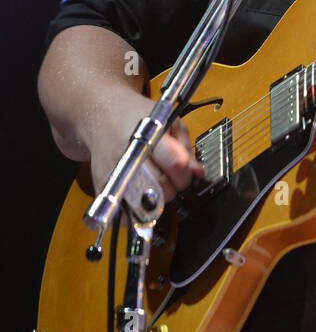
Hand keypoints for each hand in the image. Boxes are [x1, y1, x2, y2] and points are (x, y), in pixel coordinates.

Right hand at [86, 89, 205, 203]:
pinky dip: (136, 209)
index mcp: (147, 136)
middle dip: (173, 186)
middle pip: (163, 190)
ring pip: (148, 205)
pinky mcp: (102, 189)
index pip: (175, 164)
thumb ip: (185, 148)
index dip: (185, 171)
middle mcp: (128, 157)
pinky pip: (125, 214)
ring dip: (156, 197)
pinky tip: (138, 192)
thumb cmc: (136, 117)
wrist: (103, 117)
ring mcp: (113, 175)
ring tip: (152, 178)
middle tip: (168, 174)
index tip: (183, 170)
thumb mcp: (169, 121)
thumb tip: (198, 173)